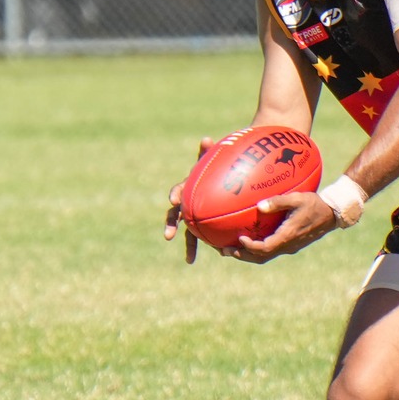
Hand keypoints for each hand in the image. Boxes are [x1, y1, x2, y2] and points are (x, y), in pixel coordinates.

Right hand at [162, 136, 213, 264]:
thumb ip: (209, 152)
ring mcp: (196, 215)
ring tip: (190, 260)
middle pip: (176, 215)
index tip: (173, 200)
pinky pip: (208, 235)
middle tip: (168, 235)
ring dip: (190, 245)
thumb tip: (206, 139)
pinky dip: (212, 245)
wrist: (230, 177)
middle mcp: (188, 203)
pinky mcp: (207, 224)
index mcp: (188, 187)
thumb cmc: (220, 167)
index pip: (178, 190)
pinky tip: (222, 254)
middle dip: (171, 225)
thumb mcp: (214, 158)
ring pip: (190, 231)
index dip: (175, 194)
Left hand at [230, 190, 339, 262]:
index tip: (238, 239)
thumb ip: (278, 201)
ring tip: (229, 249)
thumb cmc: (314, 203)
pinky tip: (247, 240)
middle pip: (260, 257)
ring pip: (265, 256)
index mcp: (288, 236)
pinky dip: (256, 249)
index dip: (249, 247)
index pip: (264, 248)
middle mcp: (287, 245)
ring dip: (246, 254)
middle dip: (241, 255)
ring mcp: (289, 247)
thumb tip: (258, 205)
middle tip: (223, 250)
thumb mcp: (297, 198)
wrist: (332, 214)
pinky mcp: (291, 244)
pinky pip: (270, 250)